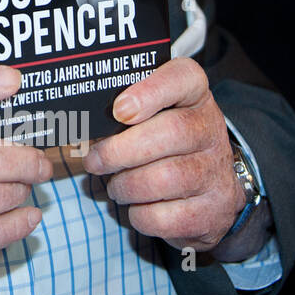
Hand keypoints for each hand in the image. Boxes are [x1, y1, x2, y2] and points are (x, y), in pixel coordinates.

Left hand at [82, 57, 245, 252]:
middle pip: (171, 132)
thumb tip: (78, 121)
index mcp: (194, 96)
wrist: (210, 188)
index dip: (150, 91)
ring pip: (165, 178)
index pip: (183, 78)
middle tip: (93, 161)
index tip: (119, 109)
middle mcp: (211, 129)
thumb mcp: (150, 115)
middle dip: (120, 150)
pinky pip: (166, 217)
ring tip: (115, 185)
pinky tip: (136, 207)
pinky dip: (140, 215)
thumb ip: (122, 109)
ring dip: (126, 185)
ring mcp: (216, 171)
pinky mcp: (213, 210)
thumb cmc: (163, 142)